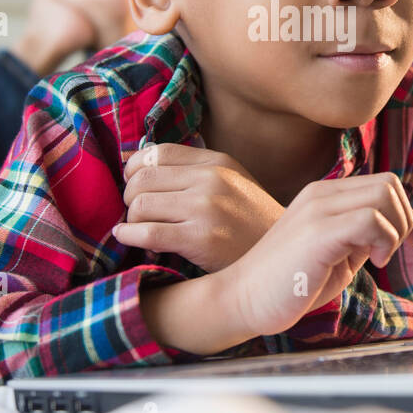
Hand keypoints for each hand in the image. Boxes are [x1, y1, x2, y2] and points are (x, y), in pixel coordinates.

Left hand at [114, 143, 284, 272]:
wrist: (284, 260)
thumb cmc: (250, 225)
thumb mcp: (232, 184)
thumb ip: (195, 171)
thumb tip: (139, 160)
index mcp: (217, 162)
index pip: (158, 152)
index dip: (135, 167)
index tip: (133, 183)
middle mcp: (211, 179)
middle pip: (142, 178)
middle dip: (130, 197)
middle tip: (137, 213)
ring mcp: (206, 208)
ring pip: (140, 205)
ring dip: (133, 220)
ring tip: (143, 230)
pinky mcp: (200, 239)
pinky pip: (148, 232)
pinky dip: (130, 236)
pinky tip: (128, 239)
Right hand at [219, 172, 412, 338]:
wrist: (243, 299)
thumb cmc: (290, 284)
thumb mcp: (338, 254)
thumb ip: (364, 237)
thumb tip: (403, 231)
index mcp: (325, 197)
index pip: (384, 185)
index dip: (409, 214)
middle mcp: (321, 194)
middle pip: (390, 184)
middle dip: (406, 220)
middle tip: (392, 253)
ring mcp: (318, 209)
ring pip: (385, 194)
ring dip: (396, 229)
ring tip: (378, 258)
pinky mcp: (317, 231)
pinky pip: (371, 219)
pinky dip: (385, 240)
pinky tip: (373, 262)